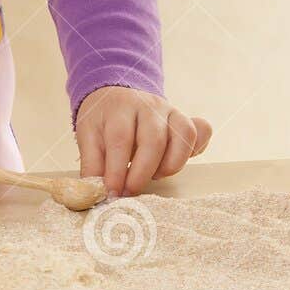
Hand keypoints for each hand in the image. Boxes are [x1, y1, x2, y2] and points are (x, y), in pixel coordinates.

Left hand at [75, 85, 210, 196]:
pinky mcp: (184, 119)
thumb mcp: (88, 137)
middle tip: (130, 192)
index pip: (120, 139)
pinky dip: (194, 151)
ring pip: (183, 136)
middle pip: (154, 139)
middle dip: (142, 172)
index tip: (112, 193)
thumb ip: (91, 165)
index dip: (117, 170)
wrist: (116, 95)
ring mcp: (170, 110)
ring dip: (170, 164)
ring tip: (153, 175)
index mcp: (120, 107)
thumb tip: (93, 195)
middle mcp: (149, 105)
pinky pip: (201, 132)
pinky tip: (174, 162)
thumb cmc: (103, 120)